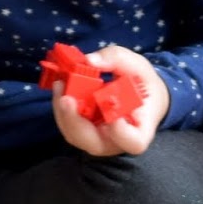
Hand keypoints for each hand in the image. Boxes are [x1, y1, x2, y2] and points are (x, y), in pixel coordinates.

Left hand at [52, 44, 170, 156]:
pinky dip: (62, 108)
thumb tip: (90, 61)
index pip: (134, 143)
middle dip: (77, 122)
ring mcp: (98, 138)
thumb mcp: (136, 64)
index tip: (112, 112)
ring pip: (76, 136)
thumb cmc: (142, 83)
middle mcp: (117, 141)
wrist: (139, 93)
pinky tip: (60, 87)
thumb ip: (116, 59)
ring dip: (64, 113)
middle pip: (95, 144)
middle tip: (67, 98)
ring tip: (60, 85)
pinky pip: (69, 126)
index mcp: (140, 129)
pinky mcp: (84, 131)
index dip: (122, 133)